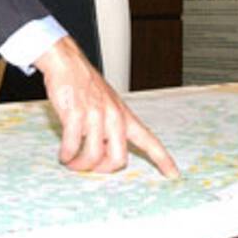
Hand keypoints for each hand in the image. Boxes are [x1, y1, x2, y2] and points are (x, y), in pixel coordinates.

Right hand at [35, 37, 178, 178]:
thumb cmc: (85, 83)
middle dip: (103, 169)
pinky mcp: (76, 114)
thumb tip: (104, 154)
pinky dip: (66, 155)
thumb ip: (110, 127)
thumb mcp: (108, 103)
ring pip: (93, 156)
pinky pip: (72, 146)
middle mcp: (113, 116)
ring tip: (71, 161)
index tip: (173, 175)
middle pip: (118, 158)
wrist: (68, 62)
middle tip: (91, 168)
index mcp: (124, 115)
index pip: (148, 140)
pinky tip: (63, 153)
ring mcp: (95, 115)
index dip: (163, 159)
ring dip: (80, 165)